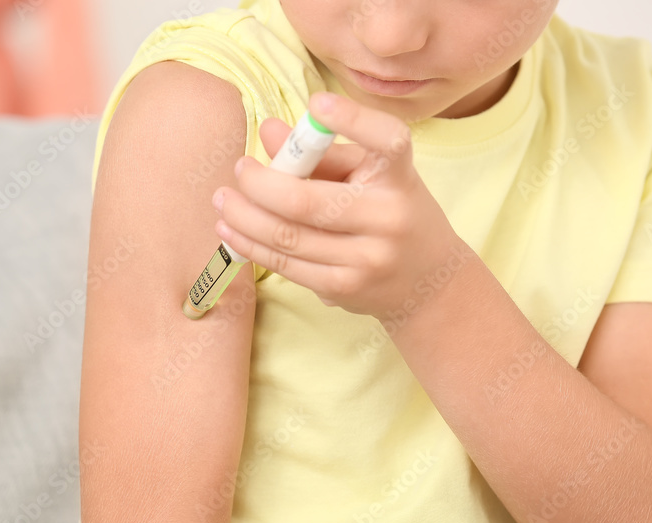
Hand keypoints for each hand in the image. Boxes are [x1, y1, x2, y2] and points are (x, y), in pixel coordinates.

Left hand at [211, 91, 470, 319]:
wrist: (427, 281)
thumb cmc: (392, 212)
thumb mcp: (369, 175)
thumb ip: (321, 153)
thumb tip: (270, 131)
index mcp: (399, 177)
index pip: (387, 142)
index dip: (354, 120)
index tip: (318, 105)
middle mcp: (389, 217)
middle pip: (306, 201)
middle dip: (260, 184)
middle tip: (238, 169)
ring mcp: (367, 258)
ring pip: (288, 236)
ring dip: (245, 217)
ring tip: (223, 200)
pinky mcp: (345, 288)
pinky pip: (287, 265)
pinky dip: (252, 246)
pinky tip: (232, 231)